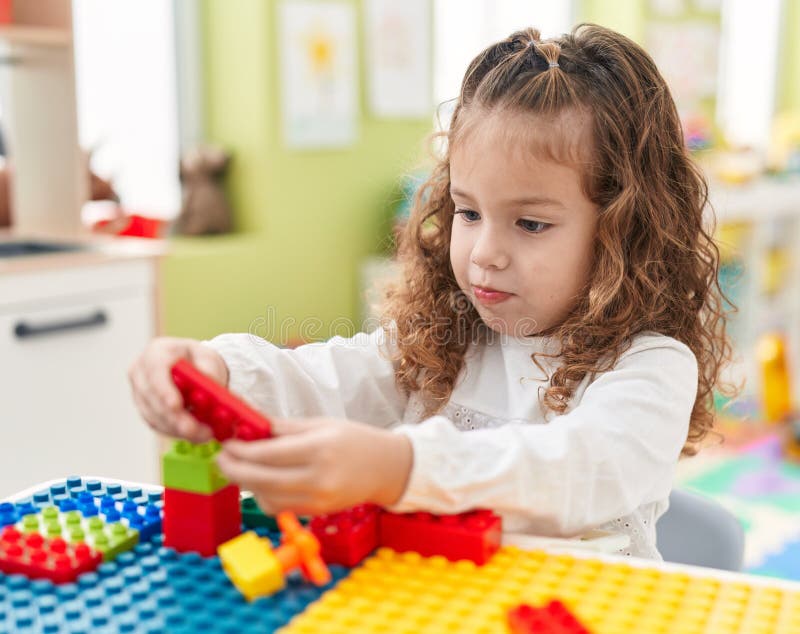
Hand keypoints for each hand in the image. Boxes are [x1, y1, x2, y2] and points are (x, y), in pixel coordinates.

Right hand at [128, 337, 228, 442]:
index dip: (164, 390)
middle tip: (195, 430)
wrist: (191, 366)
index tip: (176, 406)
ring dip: (177, 428)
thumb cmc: (199, 359)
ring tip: (203, 434)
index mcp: (156, 352)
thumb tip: (210, 391)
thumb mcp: (209, 359)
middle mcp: (141, 371)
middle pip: (152, 397)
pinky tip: (194, 435)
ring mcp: (138, 391)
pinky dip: (175, 431)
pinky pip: (156, 424)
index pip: (155, 371)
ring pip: (153, 414)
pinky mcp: (144, 408)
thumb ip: (208, 373)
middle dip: (174, 417)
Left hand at [216, 417, 412, 514]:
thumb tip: (250, 425)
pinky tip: (262, 482)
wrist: (387, 468)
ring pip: (266, 498)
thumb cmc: (356, 440)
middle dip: (234, 470)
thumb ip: (285, 428)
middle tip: (221, 459)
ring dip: (247, 485)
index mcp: (319, 449)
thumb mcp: (322, 424)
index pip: (269, 454)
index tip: (227, 444)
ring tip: (240, 468)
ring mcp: (317, 499)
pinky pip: (280, 508)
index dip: (242, 451)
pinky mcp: (316, 512)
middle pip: (261, 480)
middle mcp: (317, 478)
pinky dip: (264, 496)